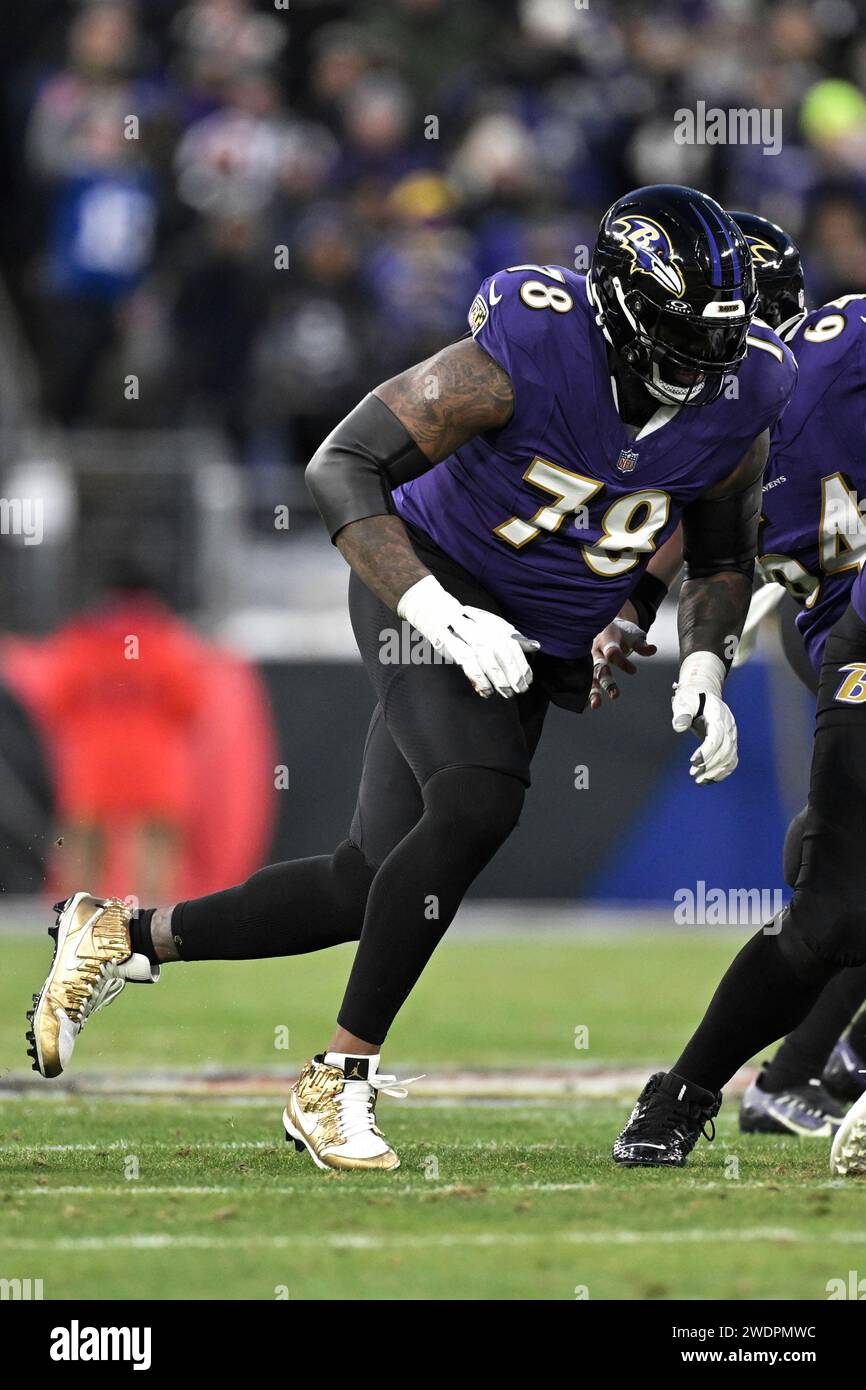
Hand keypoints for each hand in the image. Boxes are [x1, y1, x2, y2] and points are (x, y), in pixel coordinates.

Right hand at [397, 575, 538, 697]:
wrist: (438, 614)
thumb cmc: (469, 624)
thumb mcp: (494, 627)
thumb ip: (514, 638)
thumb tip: (535, 646)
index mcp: (496, 624)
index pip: (514, 648)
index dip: (523, 666)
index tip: (528, 680)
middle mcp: (484, 629)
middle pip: (504, 655)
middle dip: (514, 675)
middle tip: (519, 690)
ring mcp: (469, 637)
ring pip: (489, 662)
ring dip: (499, 681)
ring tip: (506, 693)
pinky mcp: (454, 647)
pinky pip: (471, 667)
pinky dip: (481, 681)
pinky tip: (487, 691)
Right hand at [589, 617, 656, 709]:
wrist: (602, 625)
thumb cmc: (620, 633)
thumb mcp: (633, 635)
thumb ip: (641, 645)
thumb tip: (653, 649)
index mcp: (607, 639)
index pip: (613, 652)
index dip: (622, 662)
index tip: (633, 671)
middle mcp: (595, 650)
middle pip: (600, 667)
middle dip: (607, 682)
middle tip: (615, 695)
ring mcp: (589, 659)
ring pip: (590, 676)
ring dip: (593, 691)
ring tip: (596, 705)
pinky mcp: (586, 667)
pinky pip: (585, 680)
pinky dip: (586, 691)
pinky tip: (588, 704)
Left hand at [671, 652, 736, 783]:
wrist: (704, 694)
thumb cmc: (691, 698)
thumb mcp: (684, 701)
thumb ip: (681, 713)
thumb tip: (678, 727)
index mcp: (718, 715)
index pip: (717, 736)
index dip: (706, 751)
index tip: (693, 762)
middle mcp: (729, 726)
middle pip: (725, 750)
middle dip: (709, 764)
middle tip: (692, 774)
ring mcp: (732, 736)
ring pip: (730, 758)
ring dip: (715, 772)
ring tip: (698, 781)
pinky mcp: (730, 743)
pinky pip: (731, 761)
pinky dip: (721, 773)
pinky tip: (707, 780)